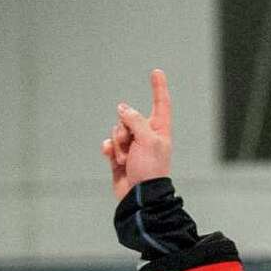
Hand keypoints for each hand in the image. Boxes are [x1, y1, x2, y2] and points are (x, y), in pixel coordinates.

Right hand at [101, 67, 171, 201]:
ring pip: (117, 130)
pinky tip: (113, 158)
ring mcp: (133, 146)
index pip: (160, 104)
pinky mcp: (120, 157)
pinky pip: (110, 143)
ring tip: (126, 159)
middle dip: (125, 129)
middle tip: (133, 147)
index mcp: (160, 131)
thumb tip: (122, 108)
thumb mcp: (148, 140)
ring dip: (118, 143)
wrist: (140, 198)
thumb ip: (135, 120)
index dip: (158, 88)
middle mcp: (146, 136)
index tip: (157, 72)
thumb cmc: (150, 171)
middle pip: (129, 116)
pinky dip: (110, 149)